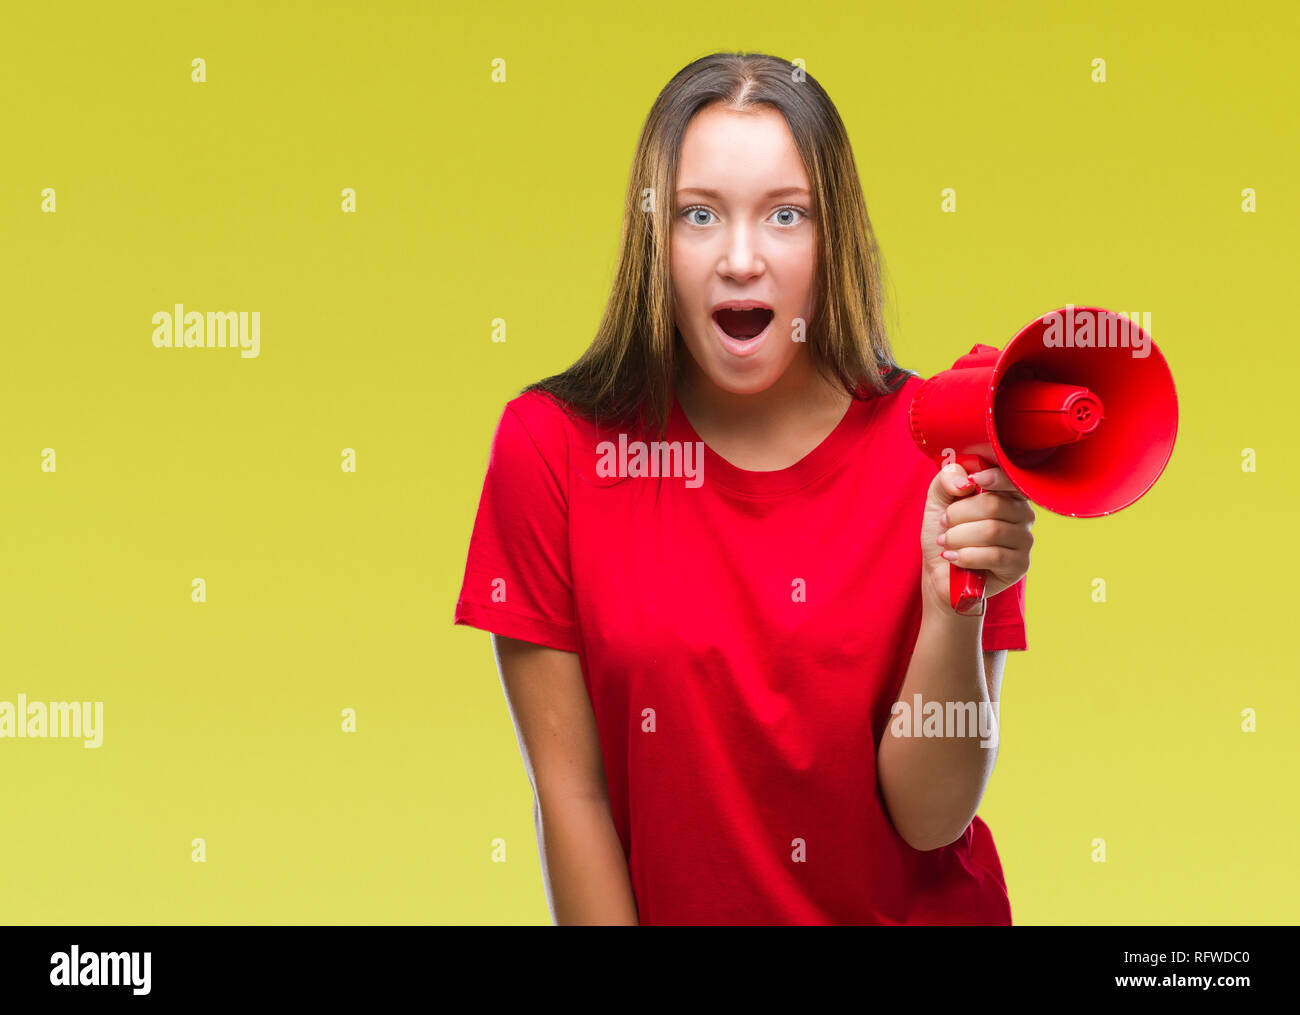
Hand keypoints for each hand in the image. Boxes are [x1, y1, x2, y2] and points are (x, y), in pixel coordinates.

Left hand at [919, 462, 1034, 611]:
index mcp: (1007, 494)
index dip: (996, 477)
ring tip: (945, 542)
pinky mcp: (1019, 565)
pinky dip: (966, 556)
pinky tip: (953, 557)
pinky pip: (994, 556)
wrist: (939, 572)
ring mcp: (1024, 541)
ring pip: (992, 531)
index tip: (975, 480)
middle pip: (994, 505)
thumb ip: (946, 480)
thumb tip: (964, 481)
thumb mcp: (938, 501)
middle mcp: (1023, 515)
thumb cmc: (944, 532)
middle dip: (958, 514)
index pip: (1012, 479)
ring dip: (958, 537)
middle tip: (943, 524)